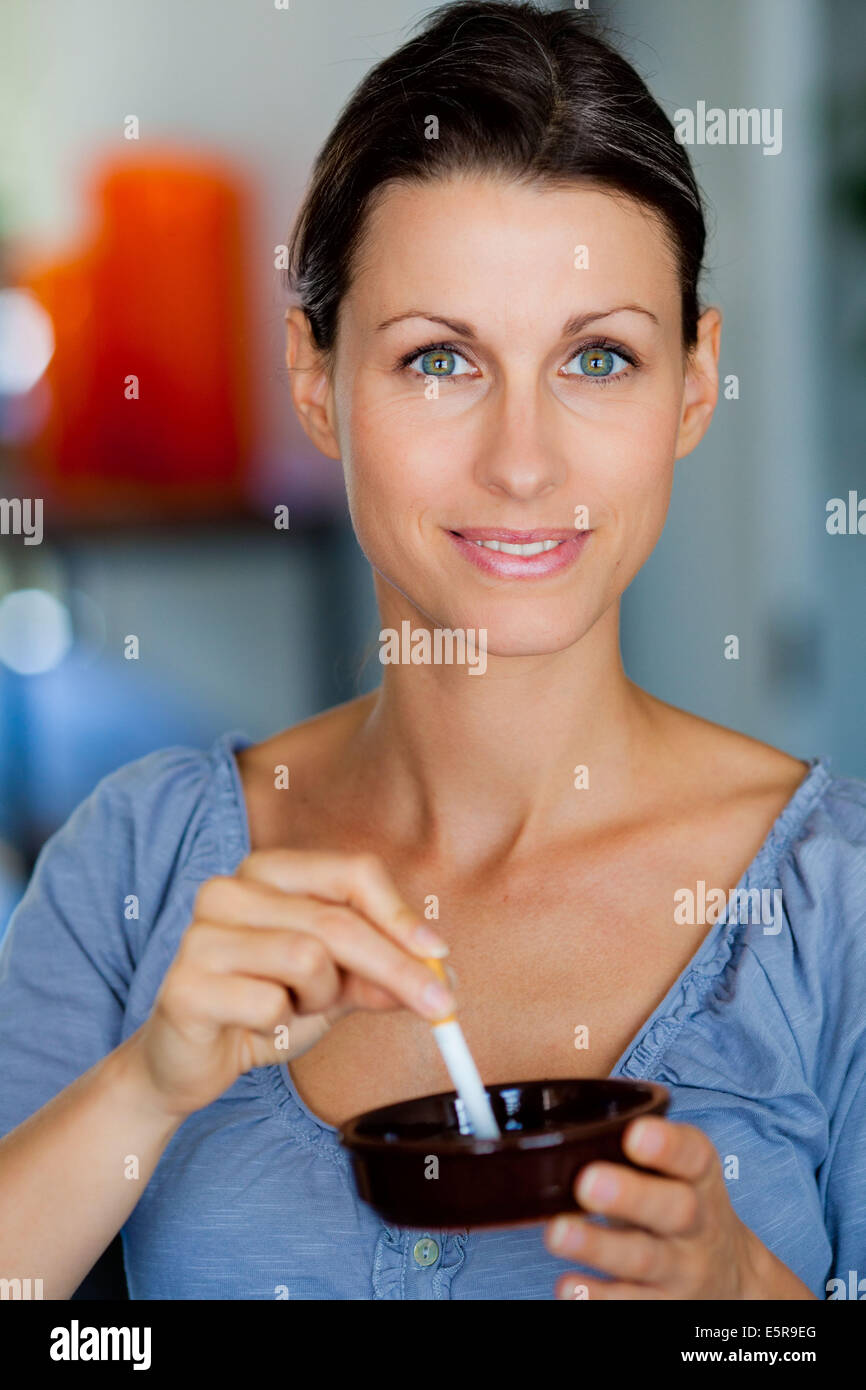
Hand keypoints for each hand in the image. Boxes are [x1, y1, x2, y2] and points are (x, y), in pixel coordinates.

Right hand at [129, 849, 453, 1119]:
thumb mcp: (331, 988)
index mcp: (268, 872)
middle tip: (439, 1005)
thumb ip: (377, 974)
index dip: (400, 914)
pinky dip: (279, 1028)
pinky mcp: (186, 984)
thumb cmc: (260, 1009)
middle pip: (337, 921)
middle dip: (396, 967)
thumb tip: (437, 972)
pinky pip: (269, 1005)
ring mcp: (201, 934)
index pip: (351, 872)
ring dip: (319, 1000)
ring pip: (307, 959)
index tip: (439, 954)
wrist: (185, 1063)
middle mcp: (229, 890)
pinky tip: (254, 1029)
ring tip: (293, 1011)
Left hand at [543, 1115, 816, 1298]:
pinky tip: (568, 1285)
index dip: (668, 1145)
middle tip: (588, 1182)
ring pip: (643, 1259)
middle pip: (675, 1210)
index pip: (694, 1156)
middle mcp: (697, 1224)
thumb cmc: (679, 1203)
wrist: (731, 1279)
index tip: (635, 1135)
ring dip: (598, 1246)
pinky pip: (630, 1303)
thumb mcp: (677, 1173)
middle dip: (632, 1196)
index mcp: (699, 1178)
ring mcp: (680, 1270)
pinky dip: (597, 1297)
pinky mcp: (662, 1306)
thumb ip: (633, 1149)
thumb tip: (561, 1129)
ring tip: (557, 1233)